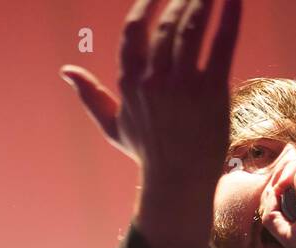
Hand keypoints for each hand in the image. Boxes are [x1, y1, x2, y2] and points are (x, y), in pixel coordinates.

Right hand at [60, 0, 241, 247]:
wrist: (177, 181)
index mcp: (130, 84)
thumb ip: (90, 96)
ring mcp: (182, 86)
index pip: (133, 32)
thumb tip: (66, 71)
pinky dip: (229, 16)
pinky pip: (221, 43)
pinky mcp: (211, 90)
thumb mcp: (112, 126)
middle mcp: (153, 81)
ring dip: (203, 1)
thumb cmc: (147, 153)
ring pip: (191, 28)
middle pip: (166, 25)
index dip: (145, 6)